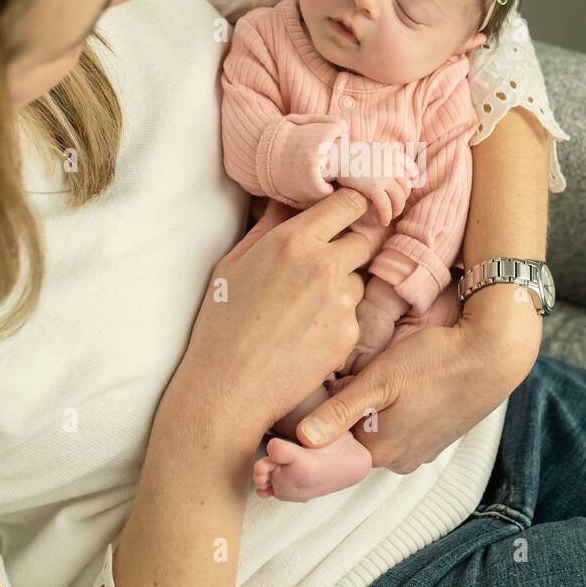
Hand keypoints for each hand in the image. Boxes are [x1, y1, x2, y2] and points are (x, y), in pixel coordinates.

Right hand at [168, 188, 373, 442]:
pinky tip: (306, 337)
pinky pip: (353, 316)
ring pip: (358, 281)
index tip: (351, 210)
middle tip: (321, 267)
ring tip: (303, 312)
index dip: (354, 204)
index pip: (350, 202)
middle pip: (363, 241)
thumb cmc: (222, 324)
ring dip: (342, 288)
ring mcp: (340, 302)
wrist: (229, 388)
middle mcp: (324, 265)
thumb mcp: (234, 264)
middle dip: (348, 249)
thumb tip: (288, 198)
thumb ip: (268, 225)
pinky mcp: (349, 334)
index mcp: (293, 241)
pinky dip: (337, 322)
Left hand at [294, 293, 540, 473]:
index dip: (321, 413)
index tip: (324, 384)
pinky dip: (393, 408)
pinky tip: (400, 381)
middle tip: (352, 371)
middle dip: (345, 410)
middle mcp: (400, 461)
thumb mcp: (380, 380)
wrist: (493, 354)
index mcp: (380, 453)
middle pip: (353, 439)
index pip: (330, 444)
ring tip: (376, 372)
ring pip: (377, 431)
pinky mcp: (436, 436)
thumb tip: (300, 440)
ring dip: (370, 408)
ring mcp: (421, 451)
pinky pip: (401, 426)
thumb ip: (339, 411)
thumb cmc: (435, 362)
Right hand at [330, 138, 418, 225]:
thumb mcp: (370, 149)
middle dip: (403, 198)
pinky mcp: (374, 187)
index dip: (411, 178)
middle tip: (396, 206)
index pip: (410, 167)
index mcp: (392, 153)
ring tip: (391, 216)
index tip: (409, 185)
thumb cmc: (348, 153)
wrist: (337, 154)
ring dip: (397, 209)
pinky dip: (386, 216)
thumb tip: (386, 171)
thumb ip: (381, 157)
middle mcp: (392, 164)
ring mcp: (384, 176)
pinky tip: (383, 221)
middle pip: (405, 186)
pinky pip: (386, 206)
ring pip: (399, 198)